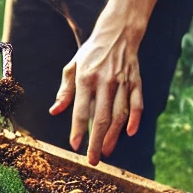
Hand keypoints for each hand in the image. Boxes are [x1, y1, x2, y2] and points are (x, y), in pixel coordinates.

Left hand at [49, 11, 145, 166]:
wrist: (118, 32)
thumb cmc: (91, 53)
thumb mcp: (72, 67)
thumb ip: (65, 91)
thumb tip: (55, 111)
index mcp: (86, 78)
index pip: (81, 109)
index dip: (78, 129)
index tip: (74, 146)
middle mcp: (105, 82)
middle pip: (102, 118)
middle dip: (97, 141)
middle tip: (93, 159)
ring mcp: (123, 82)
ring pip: (120, 115)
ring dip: (114, 136)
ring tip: (107, 151)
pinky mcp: (136, 82)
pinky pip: (137, 104)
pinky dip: (135, 119)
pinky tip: (130, 133)